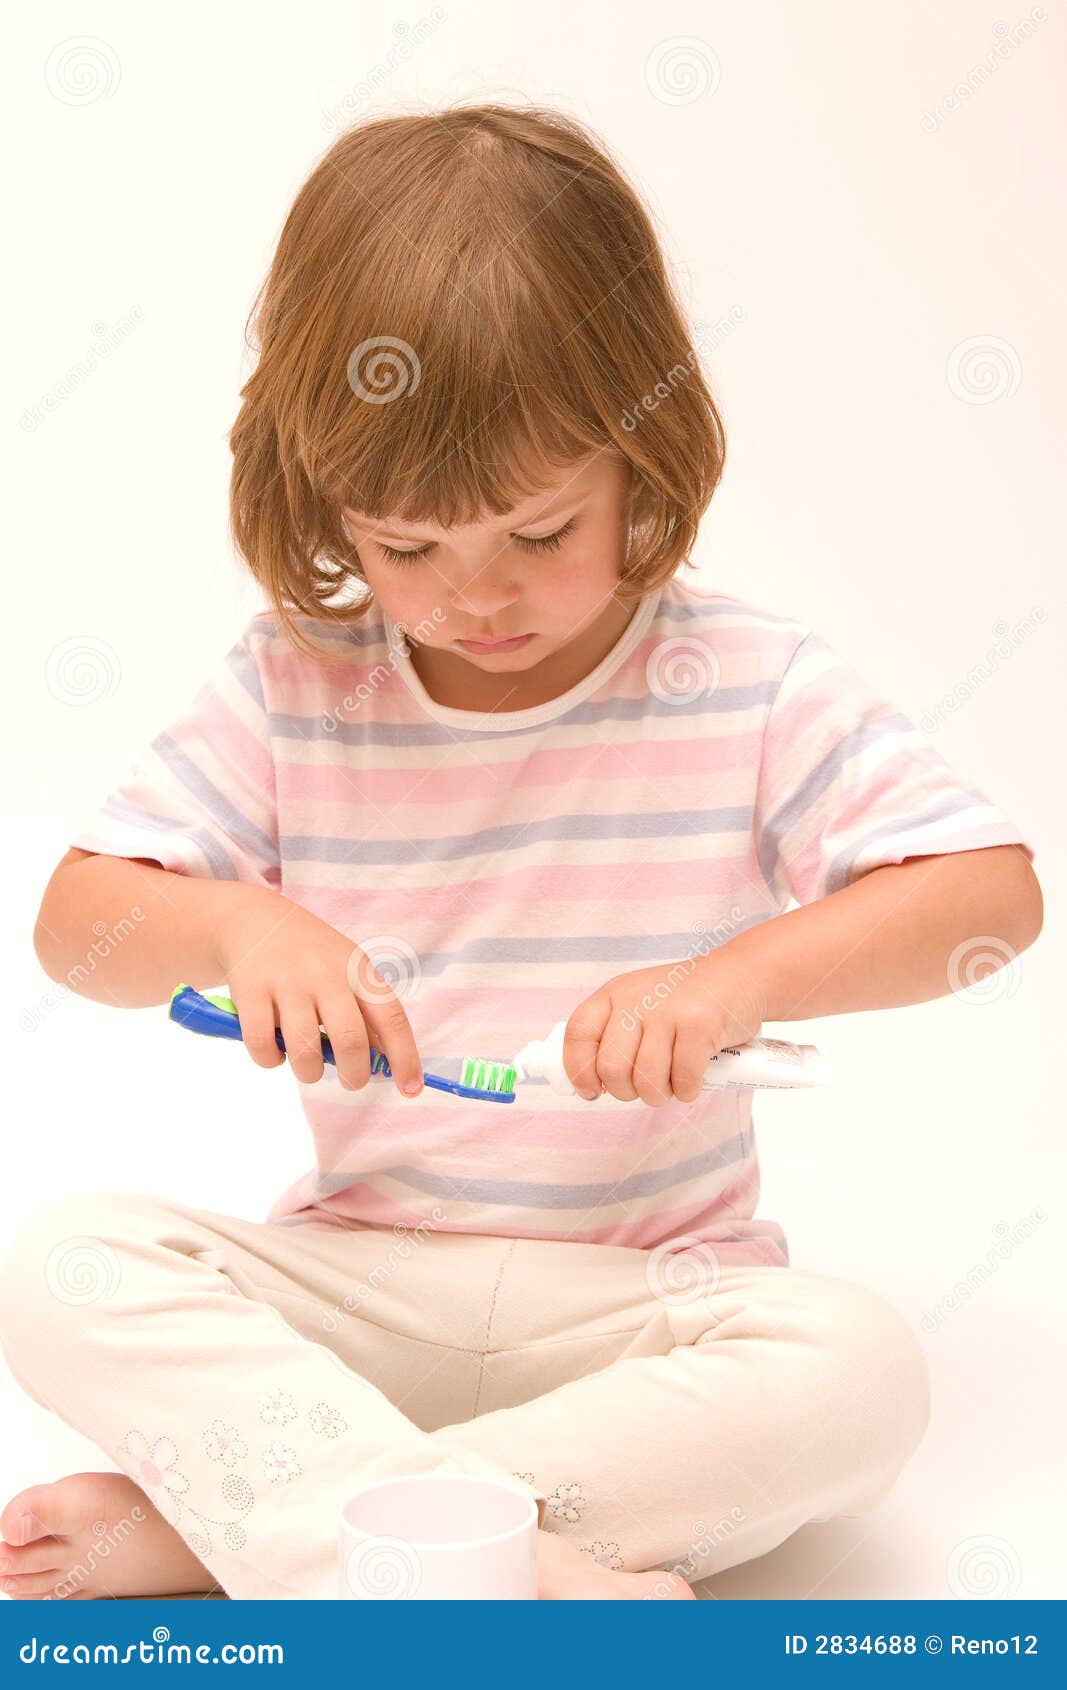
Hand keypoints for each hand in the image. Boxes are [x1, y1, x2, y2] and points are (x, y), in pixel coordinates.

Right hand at [213, 887, 423, 1096]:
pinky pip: (263, 1045)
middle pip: (350, 1040)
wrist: (256, 919)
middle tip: (351, 1080)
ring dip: (309, 1073)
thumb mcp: (347, 971)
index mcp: (358, 970)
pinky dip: (270, 1060)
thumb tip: (388, 1064)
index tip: (411, 1088)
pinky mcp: (251, 991)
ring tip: (307, 1066)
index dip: (405, 1057)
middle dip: (355, 1074)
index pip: (392, 1018)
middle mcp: (325, 974)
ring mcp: (287, 982)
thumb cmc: (312, 957)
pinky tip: (274, 1051)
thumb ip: (366, 1013)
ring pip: (304, 1051)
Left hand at [562, 949, 766, 1104]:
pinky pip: (683, 1080)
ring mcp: (667, 1011)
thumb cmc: (687, 1002)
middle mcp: (635, 1000)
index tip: (592, 1091)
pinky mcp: (698, 1026)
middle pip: (611, 1068)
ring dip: (659, 1095)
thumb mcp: (641, 1005)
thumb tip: (594, 1087)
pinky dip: (688, 1091)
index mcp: (614, 994)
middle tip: (645, 1088)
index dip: (579, 1070)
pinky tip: (694, 1079)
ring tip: (670, 1085)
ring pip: (646, 1080)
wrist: (741, 976)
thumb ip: (616, 1037)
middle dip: (626, 1092)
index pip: (578, 1035)